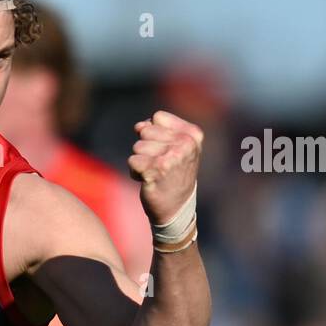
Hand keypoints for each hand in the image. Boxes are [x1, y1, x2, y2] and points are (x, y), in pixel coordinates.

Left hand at [128, 111, 203, 225]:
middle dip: (145, 148)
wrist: (176, 208)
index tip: (165, 150)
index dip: (154, 133)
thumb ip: (157, 129)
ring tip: (154, 173)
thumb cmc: (173, 174)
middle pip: (145, 131)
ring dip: (140, 161)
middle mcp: (185, 144)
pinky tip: (148, 180)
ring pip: (137, 146)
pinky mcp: (157, 170)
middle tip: (159, 165)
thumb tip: (139, 126)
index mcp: (192, 134)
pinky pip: (132, 161)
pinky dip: (135, 172)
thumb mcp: (174, 147)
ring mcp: (172, 157)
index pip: (158, 117)